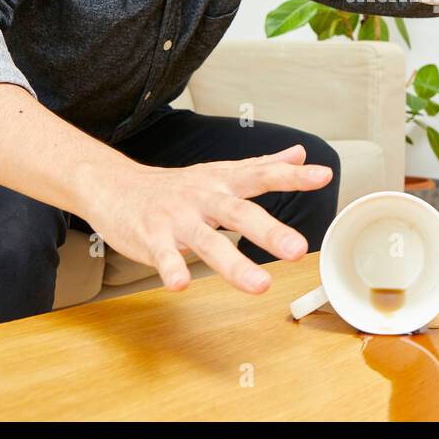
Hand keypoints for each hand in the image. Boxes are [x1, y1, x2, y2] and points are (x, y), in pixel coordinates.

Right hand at [87, 144, 332, 294]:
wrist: (115, 186)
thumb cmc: (176, 186)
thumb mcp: (221, 171)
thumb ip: (262, 165)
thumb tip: (300, 153)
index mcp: (224, 182)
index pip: (262, 175)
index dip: (292, 176)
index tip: (322, 175)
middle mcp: (204, 199)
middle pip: (239, 213)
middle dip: (269, 231)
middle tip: (298, 249)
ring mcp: (177, 219)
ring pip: (207, 242)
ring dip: (234, 264)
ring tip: (259, 285)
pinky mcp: (151, 238)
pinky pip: (163, 256)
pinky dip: (172, 268)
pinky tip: (181, 284)